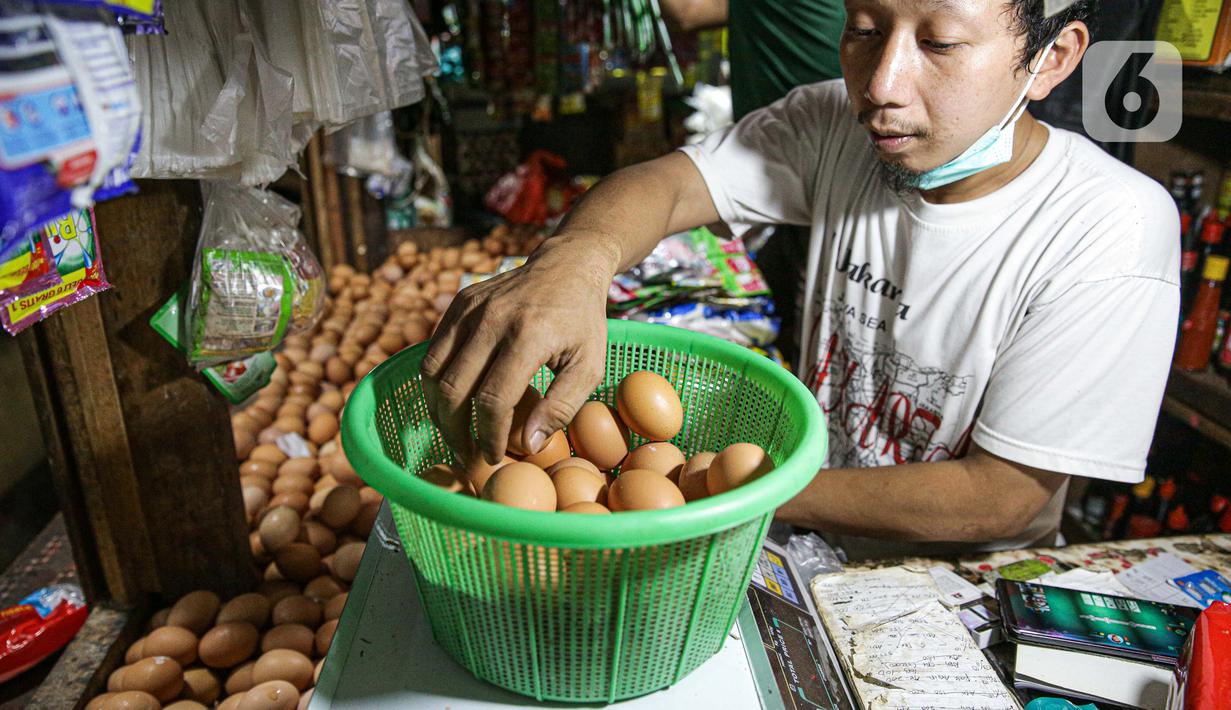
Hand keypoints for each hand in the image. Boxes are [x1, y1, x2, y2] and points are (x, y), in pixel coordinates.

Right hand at [420, 236, 616, 465]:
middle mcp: (492, 320)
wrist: (567, 266)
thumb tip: (528, 446)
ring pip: (432, 373)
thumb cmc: (582, 322)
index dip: (488, 436)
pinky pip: (432, 351)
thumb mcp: (589, 366)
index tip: (493, 456)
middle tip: (467, 454)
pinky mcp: (459, 303)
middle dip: (456, 432)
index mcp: (529, 336)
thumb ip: (561, 407)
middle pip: (453, 390)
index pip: (493, 400)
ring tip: (455, 432)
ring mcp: (470, 308)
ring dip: (438, 411)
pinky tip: (452, 401)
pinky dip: (436, 382)